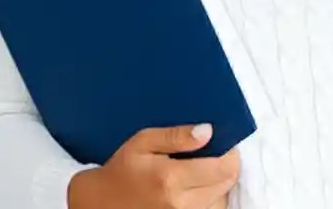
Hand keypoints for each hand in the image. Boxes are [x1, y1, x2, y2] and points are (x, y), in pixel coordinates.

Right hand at [68, 123, 239, 208]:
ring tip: (199, 172)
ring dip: (218, 184)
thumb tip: (208, 131)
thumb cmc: (123, 169)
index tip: (223, 144)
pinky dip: (210, 199)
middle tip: (211, 155)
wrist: (102, 203)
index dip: (230, 154)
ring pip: (221, 199)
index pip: (223, 168)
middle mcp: (181, 203)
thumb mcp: (143, 142)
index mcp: (171, 178)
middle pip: (226, 184)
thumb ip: (176, 136)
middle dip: (225, 167)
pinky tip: (195, 188)